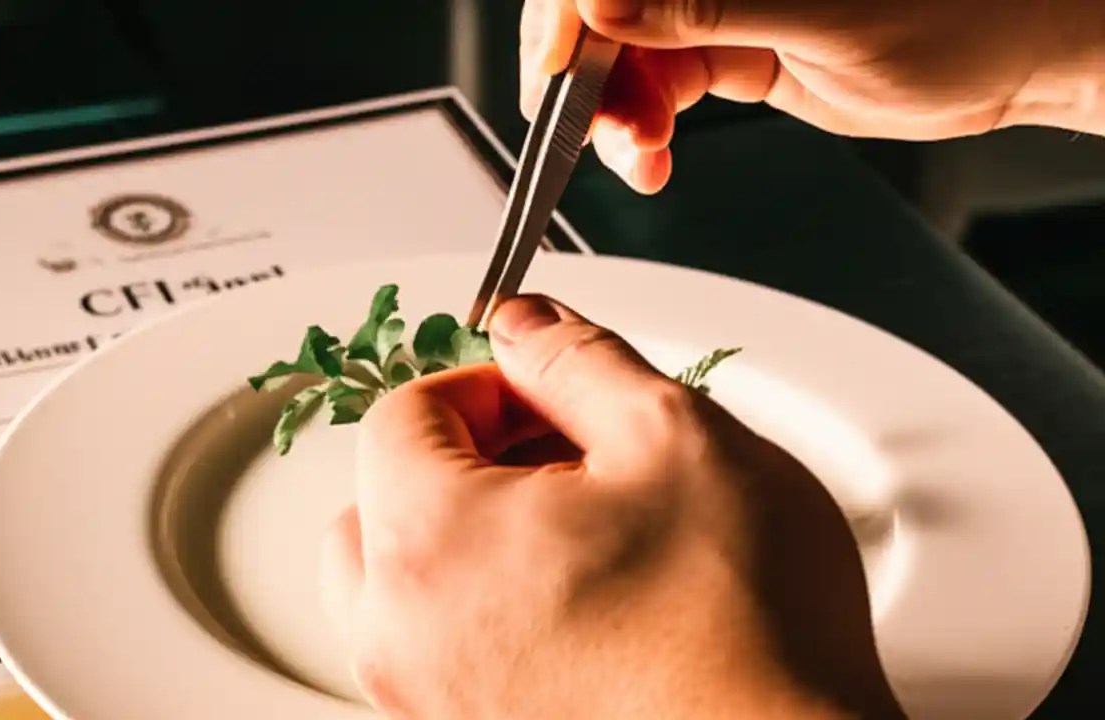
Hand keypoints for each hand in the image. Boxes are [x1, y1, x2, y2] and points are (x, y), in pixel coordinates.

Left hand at [319, 295, 905, 718]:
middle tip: (565, 453)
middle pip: (383, 494)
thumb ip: (576, 359)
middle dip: (468, 453)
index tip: (550, 392)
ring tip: (575, 524)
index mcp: (428, 540)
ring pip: (400, 572)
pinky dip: (482, 596)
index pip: (403, 413)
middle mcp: (401, 632)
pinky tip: (580, 589)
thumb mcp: (671, 434)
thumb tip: (524, 323)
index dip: (486, 383)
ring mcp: (427, 696)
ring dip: (467, 526)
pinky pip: (436, 638)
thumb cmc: (743, 625)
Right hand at [521, 0, 1104, 192]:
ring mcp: (717, 6)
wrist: (1011, 56)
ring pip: (623, 56)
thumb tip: (605, 8)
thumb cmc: (957, 15)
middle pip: (603, 12)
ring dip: (612, 115)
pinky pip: (658, 86)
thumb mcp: (821, 18)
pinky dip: (642, 128)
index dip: (567, 13)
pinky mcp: (731, 46)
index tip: (556, 66)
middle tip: (600, 131)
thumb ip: (705, 10)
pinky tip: (649, 156)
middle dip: (586, 76)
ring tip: (639, 157)